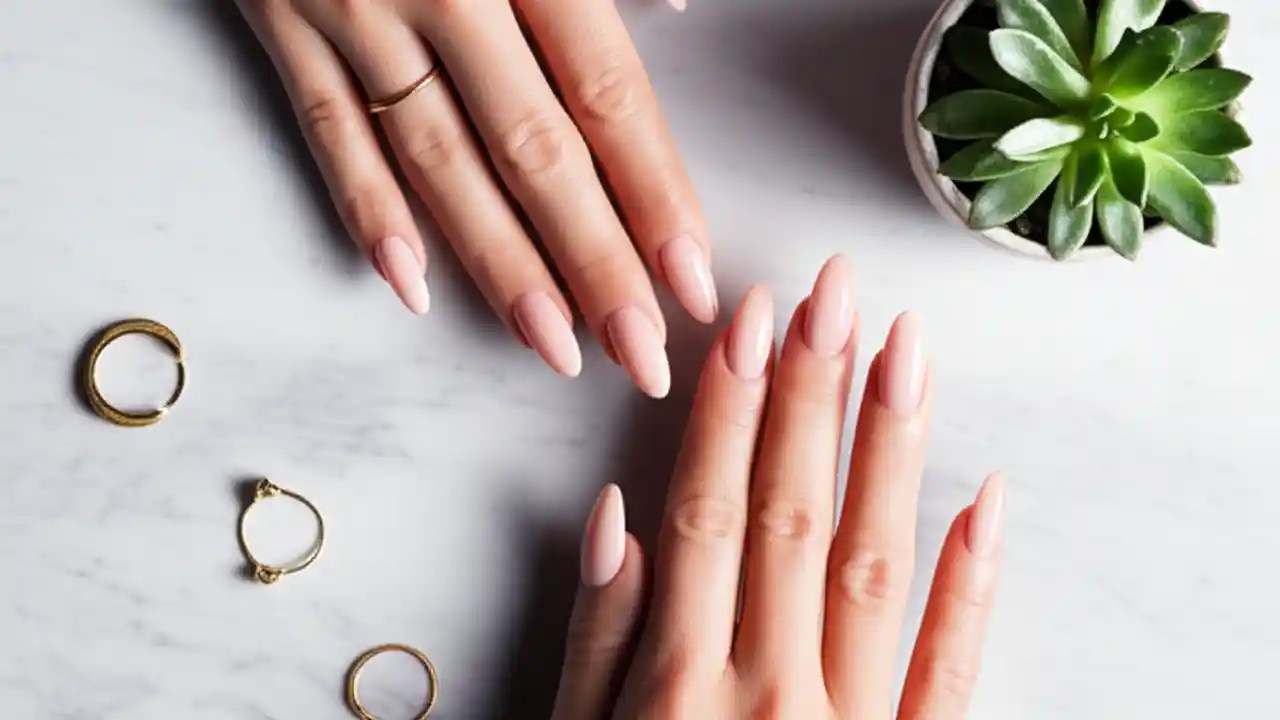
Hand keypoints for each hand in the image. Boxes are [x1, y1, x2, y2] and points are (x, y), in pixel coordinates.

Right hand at [235, 0, 713, 396]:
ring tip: (550, 346)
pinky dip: (365, 208)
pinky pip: (323, 127)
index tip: (691, 278)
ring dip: (497, 264)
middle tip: (640, 354)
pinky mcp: (280, 19)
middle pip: (532, 150)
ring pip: (437, 159)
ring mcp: (353, 10)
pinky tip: (407, 283)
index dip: (654, 193)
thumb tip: (678, 7)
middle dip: (593, 263)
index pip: (605, 94)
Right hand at [552, 256, 1005, 718]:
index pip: (706, 512)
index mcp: (679, 686)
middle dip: (811, 393)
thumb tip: (614, 518)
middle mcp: (770, 695)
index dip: (730, 410)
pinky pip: (949, 670)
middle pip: (790, 515)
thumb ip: (597, 641)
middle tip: (833, 295)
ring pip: (871, 566)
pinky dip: (971, 585)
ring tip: (904, 348)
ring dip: (887, 448)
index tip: (751, 322)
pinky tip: (986, 498)